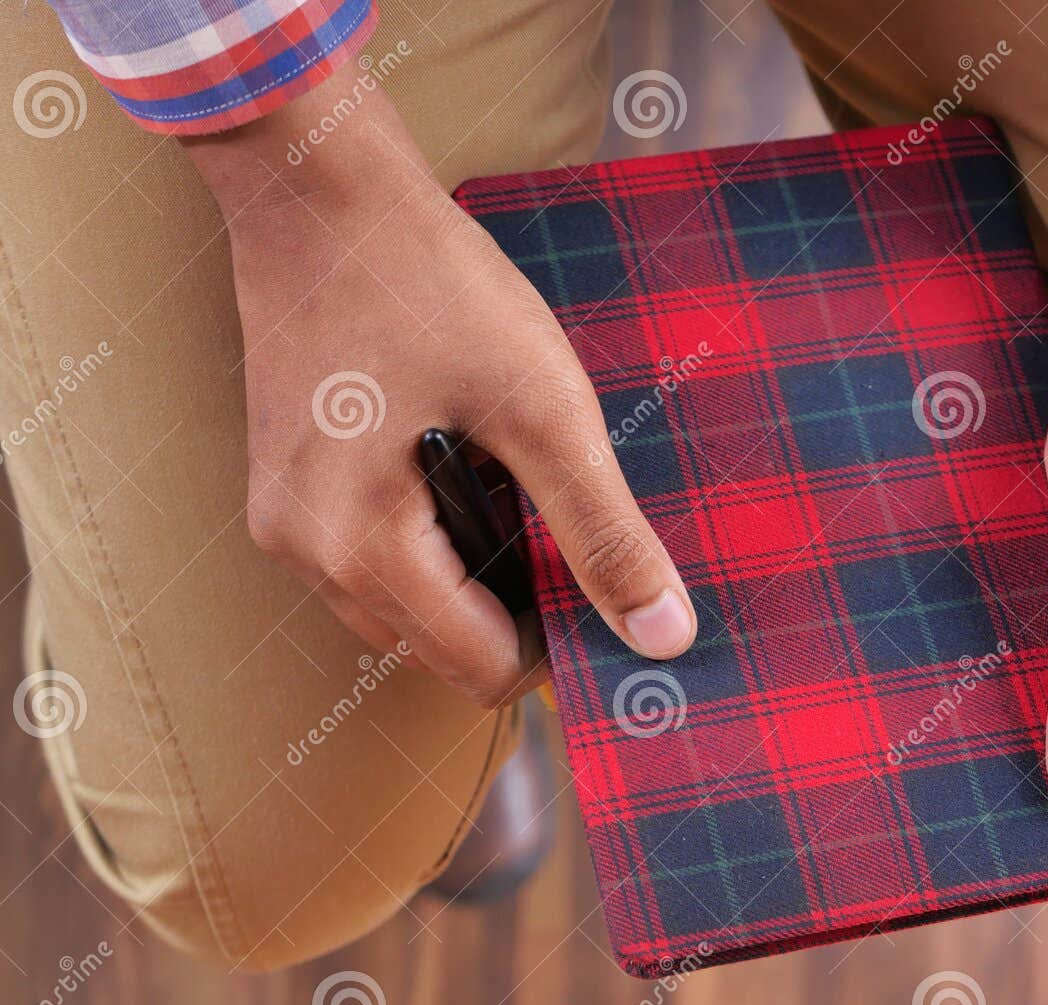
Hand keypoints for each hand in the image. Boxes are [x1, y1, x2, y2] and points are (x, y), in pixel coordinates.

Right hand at [184, 65, 696, 707]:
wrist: (322, 191)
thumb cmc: (434, 289)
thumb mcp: (544, 410)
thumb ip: (603, 533)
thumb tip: (662, 636)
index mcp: (362, 547)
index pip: (485, 669)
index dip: (562, 642)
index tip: (605, 581)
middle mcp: (305, 555)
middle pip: (443, 649)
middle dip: (516, 606)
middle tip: (561, 517)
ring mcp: (282, 523)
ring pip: (407, 611)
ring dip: (475, 576)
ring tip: (510, 482)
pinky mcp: (284, 489)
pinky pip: (371, 561)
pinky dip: (431, 542)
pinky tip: (464, 469)